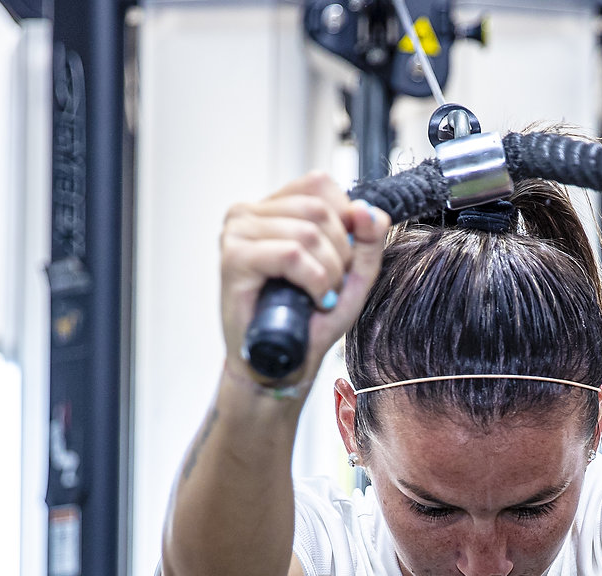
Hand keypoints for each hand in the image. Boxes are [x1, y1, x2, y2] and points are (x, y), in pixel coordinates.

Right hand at [219, 173, 391, 386]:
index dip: (344, 220)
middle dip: (340, 254)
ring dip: (328, 273)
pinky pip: (292, 254)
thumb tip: (367, 210)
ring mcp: (238, 233)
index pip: (320, 183)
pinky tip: (311, 300)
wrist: (283, 365)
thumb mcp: (352, 276)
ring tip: (319, 296)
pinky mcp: (234, 258)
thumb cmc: (310, 322)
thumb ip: (368, 240)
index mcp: (273, 209)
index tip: (341, 258)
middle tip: (330, 286)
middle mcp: (249, 213)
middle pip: (319, 209)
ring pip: (308, 232)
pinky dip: (314, 281)